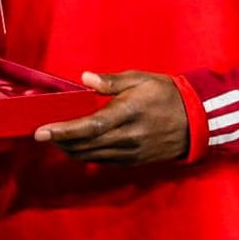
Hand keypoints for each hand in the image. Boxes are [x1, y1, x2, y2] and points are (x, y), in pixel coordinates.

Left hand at [33, 71, 189, 164]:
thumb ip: (111, 82)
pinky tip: (77, 146)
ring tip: (55, 139)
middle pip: (86, 144)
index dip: (63, 131)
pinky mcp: (135, 160)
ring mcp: (131, 152)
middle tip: (41, 133)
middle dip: (60, 141)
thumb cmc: (166, 94)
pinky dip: (87, 154)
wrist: (196, 121)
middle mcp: (128, 137)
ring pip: (92, 156)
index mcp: (127, 113)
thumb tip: (85, 78)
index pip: (89, 126)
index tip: (42, 131)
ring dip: (71, 149)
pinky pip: (104, 160)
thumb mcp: (140, 79)